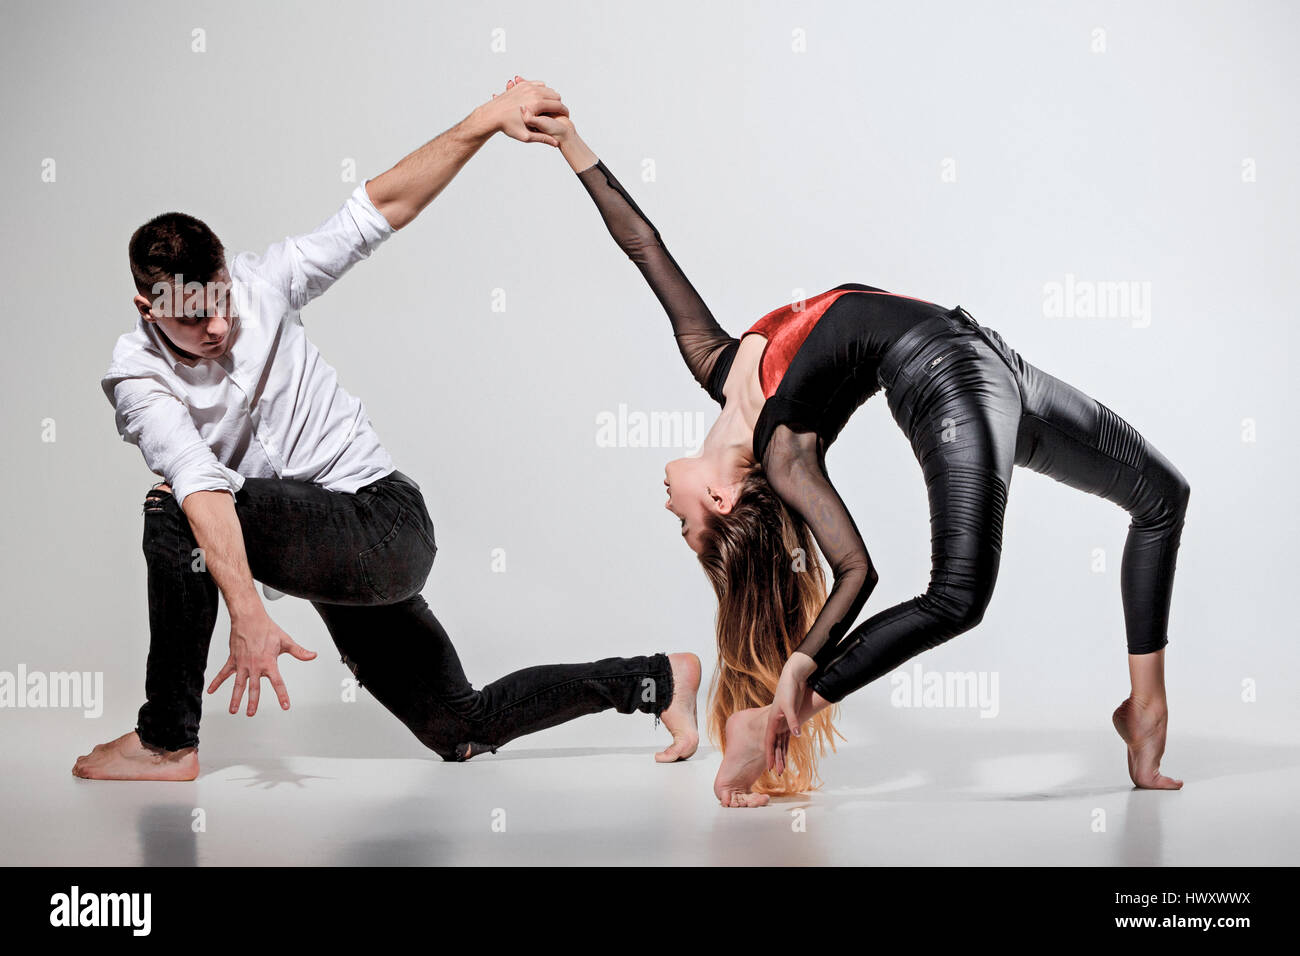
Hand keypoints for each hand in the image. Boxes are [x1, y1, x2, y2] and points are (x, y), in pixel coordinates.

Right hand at [207, 611, 316, 715]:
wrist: (249, 618)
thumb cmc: (267, 628)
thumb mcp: (286, 640)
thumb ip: (299, 651)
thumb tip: (313, 655)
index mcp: (269, 662)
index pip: (278, 682)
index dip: (282, 695)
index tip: (285, 706)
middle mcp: (254, 665)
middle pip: (254, 687)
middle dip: (252, 702)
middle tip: (251, 713)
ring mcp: (242, 663)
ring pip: (238, 684)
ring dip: (235, 697)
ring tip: (233, 710)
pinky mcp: (233, 659)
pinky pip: (223, 673)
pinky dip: (217, 682)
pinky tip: (211, 691)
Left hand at [483, 75, 568, 146]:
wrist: (491, 115)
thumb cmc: (508, 126)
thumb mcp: (526, 136)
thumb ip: (543, 138)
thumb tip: (556, 144)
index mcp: (537, 104)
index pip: (559, 105)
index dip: (564, 112)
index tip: (564, 118)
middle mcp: (533, 92)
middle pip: (555, 95)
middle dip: (558, 104)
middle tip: (555, 114)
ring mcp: (527, 86)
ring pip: (548, 89)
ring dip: (550, 98)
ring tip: (548, 109)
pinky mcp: (522, 84)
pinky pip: (538, 85)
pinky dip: (541, 91)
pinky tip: (539, 100)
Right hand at [764, 652, 817, 774]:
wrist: (792, 677)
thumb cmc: (789, 690)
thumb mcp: (790, 705)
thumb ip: (793, 720)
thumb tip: (796, 734)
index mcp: (772, 721)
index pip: (769, 742)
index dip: (770, 755)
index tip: (770, 768)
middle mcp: (775, 724)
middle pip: (774, 746)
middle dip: (776, 760)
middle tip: (778, 774)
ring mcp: (782, 723)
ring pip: (780, 743)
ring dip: (781, 755)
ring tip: (782, 769)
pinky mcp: (788, 721)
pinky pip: (785, 738)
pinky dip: (785, 747)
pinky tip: (785, 754)